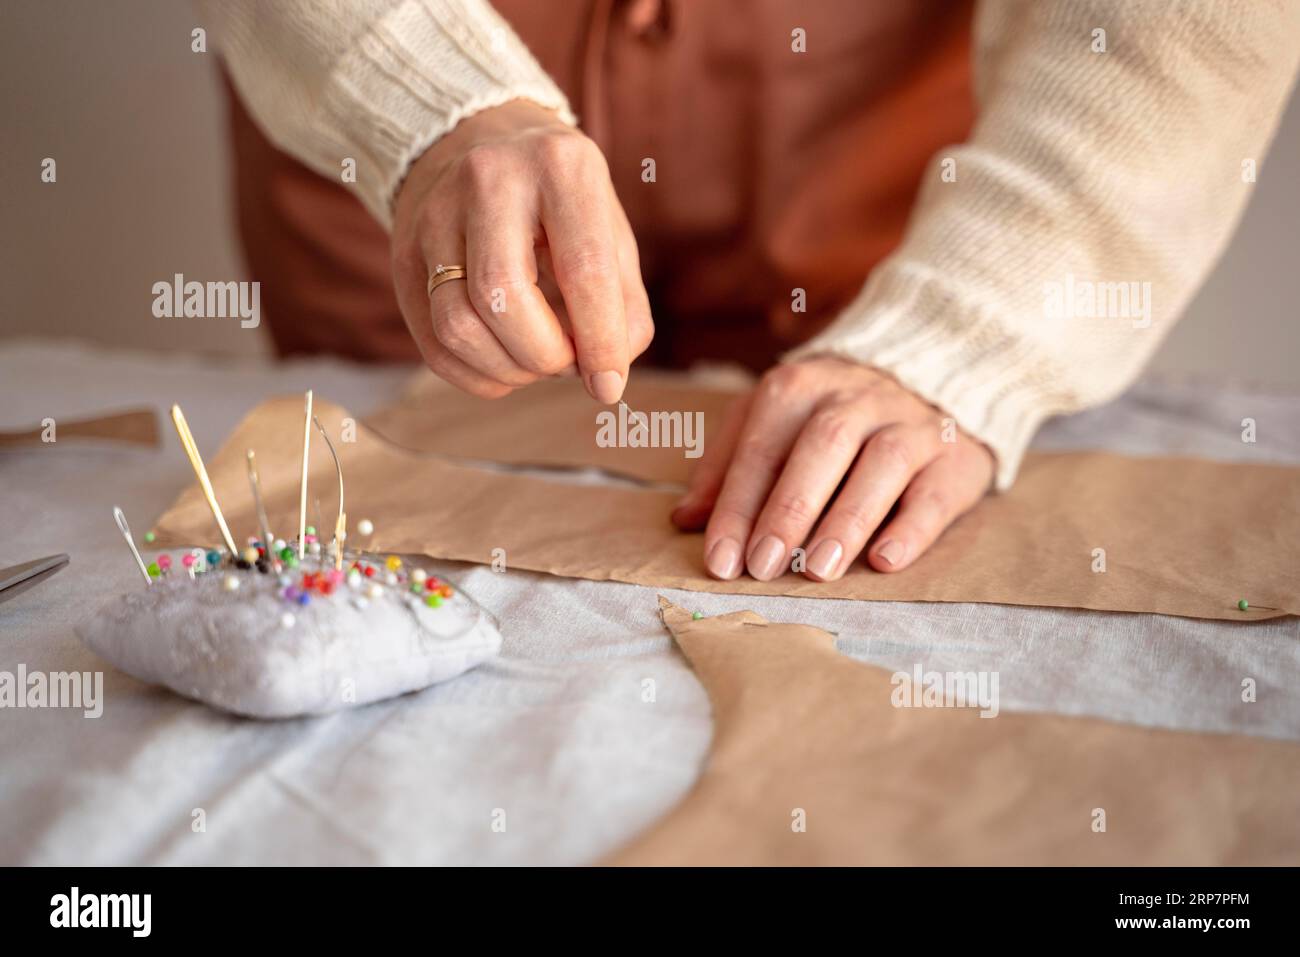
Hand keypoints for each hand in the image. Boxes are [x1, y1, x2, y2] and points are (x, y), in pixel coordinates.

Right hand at [391, 99, 652, 401]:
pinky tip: (504, 365)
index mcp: (559, 166)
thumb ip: (623, 304)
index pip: (582, 270)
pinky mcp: (403, 254)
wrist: (478, 140)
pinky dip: (477, 376)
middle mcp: (488, 179)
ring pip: (457, 326)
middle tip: (567, 362)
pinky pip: (432, 345)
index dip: (600, 341)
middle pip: (503, 298)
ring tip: (537, 361)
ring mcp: (434, 215)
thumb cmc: (560, 201)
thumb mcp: (608, 231)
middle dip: (544, 356)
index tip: (608, 384)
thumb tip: (606, 379)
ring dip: (508, 370)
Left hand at [672, 358, 993, 580]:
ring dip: (848, 519)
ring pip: (882, 463)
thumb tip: (684, 518)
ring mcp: (911, 423)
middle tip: (763, 566)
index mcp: (800, 386)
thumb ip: (728, 467)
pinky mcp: (955, 457)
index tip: (720, 560)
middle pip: (822, 446)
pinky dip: (911, 527)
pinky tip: (885, 560)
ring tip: (819, 570)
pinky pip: (934, 491)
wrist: (929, 378)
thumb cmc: (830, 417)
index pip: (762, 446)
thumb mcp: (771, 425)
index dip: (738, 505)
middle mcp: (857, 397)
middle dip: (788, 510)